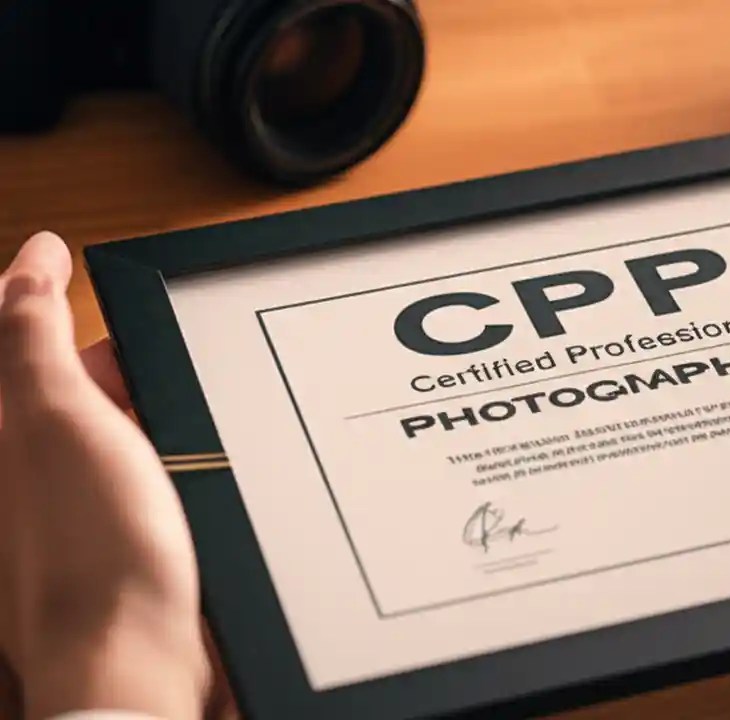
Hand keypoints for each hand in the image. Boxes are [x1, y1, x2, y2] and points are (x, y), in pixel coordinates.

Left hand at [0, 233, 217, 717]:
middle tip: (116, 329)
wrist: (134, 655)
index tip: (56, 257)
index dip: (18, 287)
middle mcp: (9, 465)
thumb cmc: (86, 548)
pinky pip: (110, 466)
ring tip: (159, 392)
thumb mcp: (55, 412)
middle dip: (72, 343)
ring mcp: (44, 502)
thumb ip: (32, 333)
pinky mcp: (89, 533)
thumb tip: (31, 261)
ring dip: (118, 398)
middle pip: (31, 377)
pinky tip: (172, 452)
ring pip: (78, 421)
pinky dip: (140, 447)